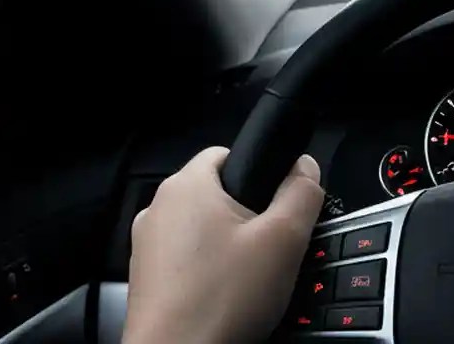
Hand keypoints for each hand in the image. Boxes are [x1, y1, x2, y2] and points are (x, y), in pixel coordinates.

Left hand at [123, 147, 323, 343]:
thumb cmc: (220, 302)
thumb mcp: (284, 239)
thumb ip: (302, 192)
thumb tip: (305, 167)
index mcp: (186, 186)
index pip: (229, 152)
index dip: (263, 173)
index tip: (280, 202)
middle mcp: (158, 210)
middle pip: (219, 194)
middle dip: (250, 215)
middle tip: (272, 247)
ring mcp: (148, 246)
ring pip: (205, 229)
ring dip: (231, 245)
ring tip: (252, 277)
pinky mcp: (148, 278)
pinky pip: (190, 260)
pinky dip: (211, 271)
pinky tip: (228, 295)